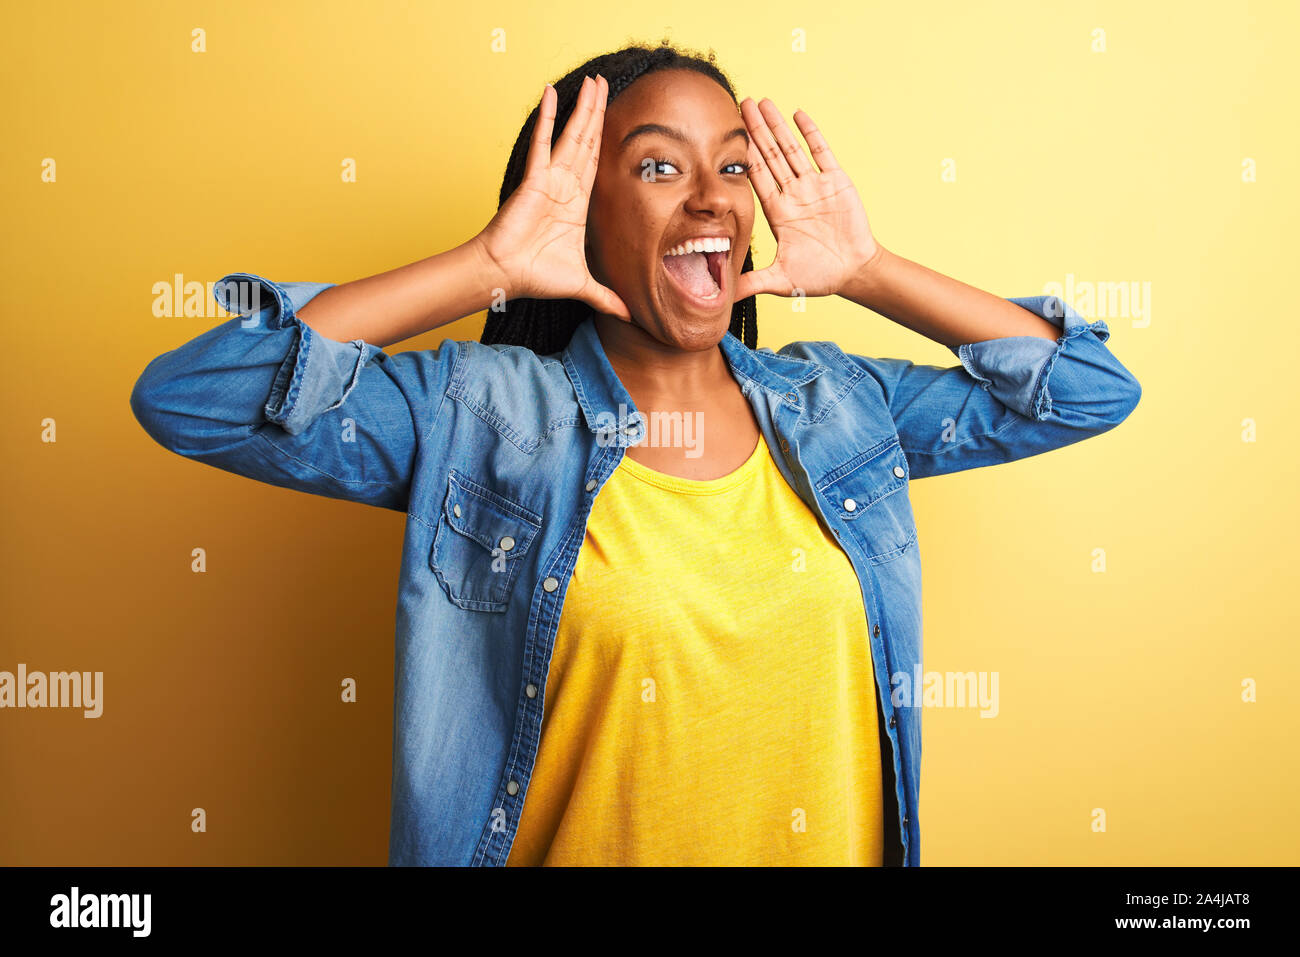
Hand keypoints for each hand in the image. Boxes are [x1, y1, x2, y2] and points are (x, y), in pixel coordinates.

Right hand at [473, 75, 630, 321]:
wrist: (508, 275)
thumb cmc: (536, 276)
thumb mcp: (582, 285)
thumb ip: (605, 295)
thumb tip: (628, 315)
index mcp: (577, 204)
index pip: (596, 163)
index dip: (604, 138)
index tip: (612, 115)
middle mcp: (565, 185)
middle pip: (586, 141)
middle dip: (596, 112)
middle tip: (604, 82)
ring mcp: (550, 179)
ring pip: (571, 136)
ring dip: (582, 108)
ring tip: (592, 81)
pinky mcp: (534, 178)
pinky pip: (542, 142)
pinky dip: (548, 117)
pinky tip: (551, 92)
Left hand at [735, 98, 881, 300]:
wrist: (854, 272)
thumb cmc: (819, 276)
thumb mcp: (781, 280)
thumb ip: (753, 283)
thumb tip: (724, 295)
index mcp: (778, 213)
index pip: (756, 178)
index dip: (742, 157)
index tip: (726, 136)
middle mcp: (793, 194)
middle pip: (770, 156)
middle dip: (755, 131)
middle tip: (740, 104)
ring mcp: (814, 186)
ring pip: (792, 149)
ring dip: (777, 126)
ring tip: (763, 102)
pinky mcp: (836, 182)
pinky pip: (821, 153)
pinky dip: (811, 134)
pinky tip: (798, 115)